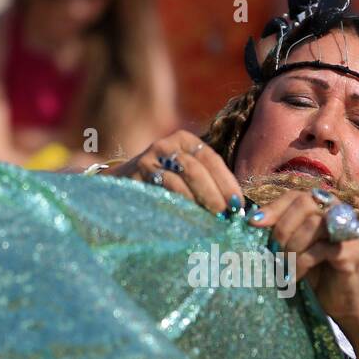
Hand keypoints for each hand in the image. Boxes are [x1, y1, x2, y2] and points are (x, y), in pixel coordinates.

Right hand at [109, 130, 242, 214]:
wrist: (121, 182)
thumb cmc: (161, 182)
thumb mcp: (185, 173)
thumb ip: (207, 183)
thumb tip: (235, 206)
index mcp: (185, 140)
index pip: (211, 159)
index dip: (227, 182)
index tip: (238, 203)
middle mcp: (167, 144)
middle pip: (197, 168)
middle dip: (215, 193)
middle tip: (226, 214)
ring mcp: (150, 158)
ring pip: (180, 180)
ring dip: (198, 201)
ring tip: (211, 218)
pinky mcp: (138, 174)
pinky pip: (163, 190)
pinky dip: (180, 205)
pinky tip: (189, 217)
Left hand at [245, 188, 358, 322]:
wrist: (338, 300)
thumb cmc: (313, 271)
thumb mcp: (291, 248)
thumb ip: (280, 231)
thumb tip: (253, 219)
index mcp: (322, 208)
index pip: (295, 196)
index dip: (274, 207)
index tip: (254, 223)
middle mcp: (338, 213)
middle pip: (305, 203)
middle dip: (283, 228)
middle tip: (275, 252)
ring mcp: (347, 231)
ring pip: (314, 224)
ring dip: (292, 247)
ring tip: (284, 267)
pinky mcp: (351, 252)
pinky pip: (321, 250)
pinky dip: (302, 263)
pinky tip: (294, 277)